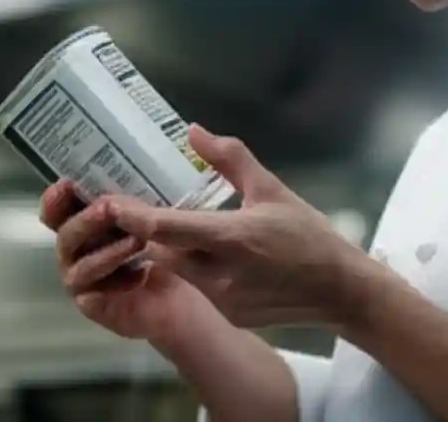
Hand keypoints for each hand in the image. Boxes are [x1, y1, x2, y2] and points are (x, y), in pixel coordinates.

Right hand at [40, 179, 213, 342]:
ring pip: (80, 267)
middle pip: (65, 234)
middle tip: (108, 209)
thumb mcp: (163, 212)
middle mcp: (79, 250)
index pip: (59, 208)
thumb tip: (181, 139)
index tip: (67, 184)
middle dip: (85, 220)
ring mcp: (84, 281)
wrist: (186, 294)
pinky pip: (93, 298)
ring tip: (137, 241)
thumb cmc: (169, 247)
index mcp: (87, 221)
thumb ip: (153, 189)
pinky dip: (116, 283)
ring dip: (106, 252)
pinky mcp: (97, 308)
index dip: (57, 197)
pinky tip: (141, 275)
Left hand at [109, 124, 376, 329]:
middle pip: (162, 251)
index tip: (106, 202)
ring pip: (177, 269)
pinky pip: (197, 286)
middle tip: (129, 205)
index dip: (132, 216)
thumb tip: (192, 131)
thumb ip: (229, 158)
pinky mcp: (228, 315)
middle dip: (145, 231)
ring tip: (165, 224)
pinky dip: (192, 267)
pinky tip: (200, 252)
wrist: (340, 291)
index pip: (167, 229)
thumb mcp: (272, 189)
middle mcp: (222, 275)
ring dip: (170, 248)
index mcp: (234, 238)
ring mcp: (223, 300)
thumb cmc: (308, 235)